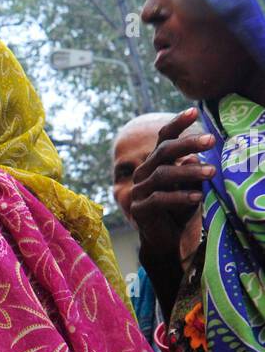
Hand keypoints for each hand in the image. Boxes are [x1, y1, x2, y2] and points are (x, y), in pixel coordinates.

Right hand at [130, 109, 213, 261]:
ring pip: (163, 175)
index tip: (194, 111)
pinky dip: (180, 197)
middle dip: (188, 144)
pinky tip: (197, 197)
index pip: (163, 139)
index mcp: (154, 163)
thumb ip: (190, 172)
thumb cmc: (179, 209)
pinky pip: (160, 199)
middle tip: (210, 140)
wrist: (164, 240)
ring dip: (189, 172)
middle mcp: (143, 173)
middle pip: (163, 152)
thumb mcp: (189, 187)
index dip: (177, 124)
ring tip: (211, 172)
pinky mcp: (140, 209)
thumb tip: (194, 159)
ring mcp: (139, 191)